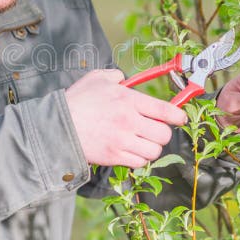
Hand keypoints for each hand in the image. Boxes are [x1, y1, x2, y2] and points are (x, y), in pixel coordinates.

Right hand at [65, 69, 187, 167]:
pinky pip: (140, 163)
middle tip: (155, 130)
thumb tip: (126, 79)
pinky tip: (131, 151)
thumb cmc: (77, 100)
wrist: (58, 126)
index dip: (178, 116)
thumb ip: (116, 76)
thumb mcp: (97, 78)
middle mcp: (129, 121)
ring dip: (152, 148)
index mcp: (128, 100)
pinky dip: (139, 159)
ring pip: (154, 151)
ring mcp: (123, 141)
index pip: (165, 111)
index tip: (180, 118)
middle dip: (163, 133)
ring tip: (143, 142)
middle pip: (164, 134)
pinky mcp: (115, 156)